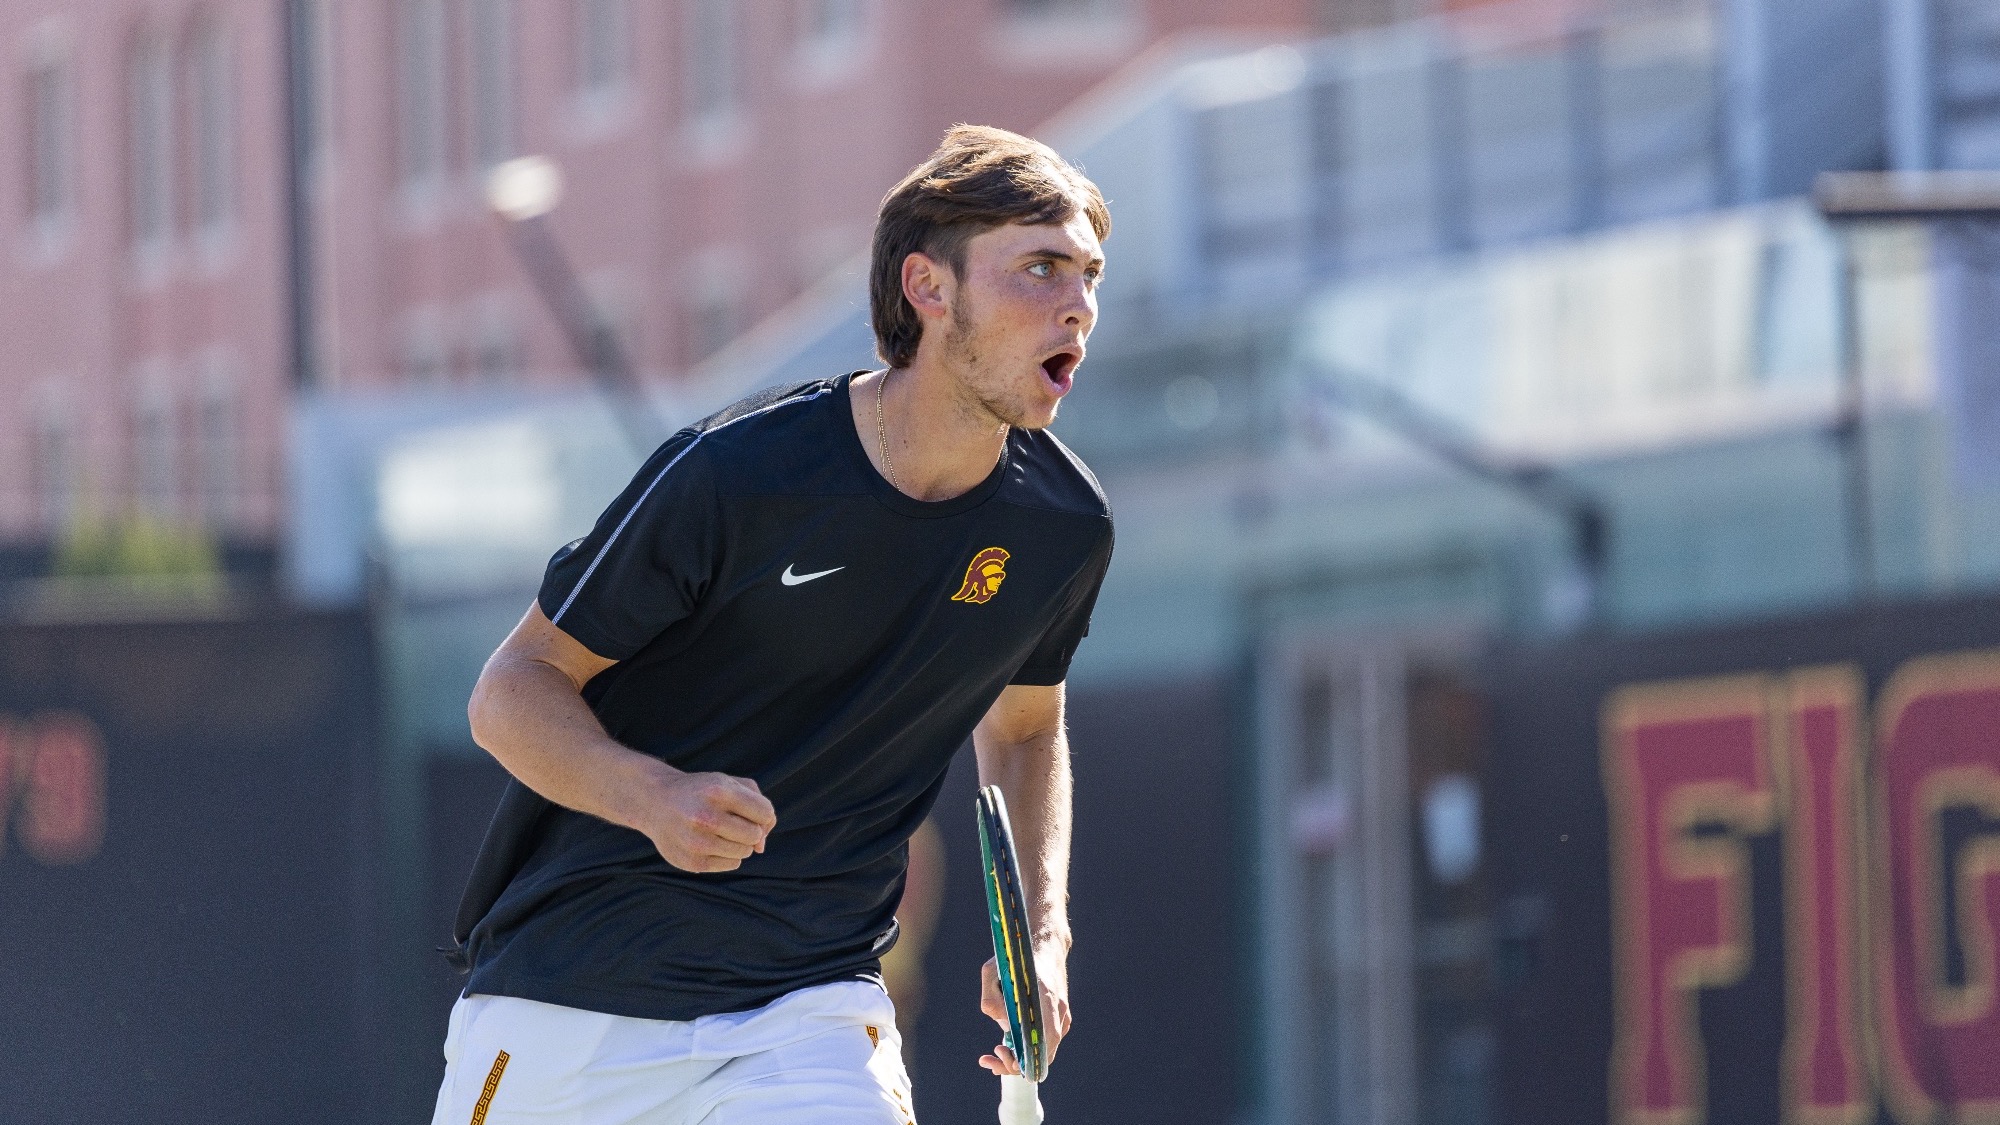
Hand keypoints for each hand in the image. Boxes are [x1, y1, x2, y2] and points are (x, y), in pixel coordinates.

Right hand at [639, 770, 775, 872]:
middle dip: (751, 829)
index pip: (765, 812)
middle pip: (755, 835)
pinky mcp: (692, 862)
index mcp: (718, 791)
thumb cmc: (703, 792)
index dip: (762, 813)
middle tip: (732, 821)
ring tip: (719, 831)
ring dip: (739, 843)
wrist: (656, 802)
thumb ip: (759, 806)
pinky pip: (732, 864)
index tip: (749, 810)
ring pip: (745, 852)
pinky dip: (727, 855)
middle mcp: (706, 817)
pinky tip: (709, 842)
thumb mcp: (729, 784)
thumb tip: (761, 847)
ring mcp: (697, 842)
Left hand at [978, 941, 1070, 1076]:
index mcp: (1045, 998)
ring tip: (998, 1049)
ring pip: (1045, 1050)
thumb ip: (991, 999)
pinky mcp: (1060, 1018)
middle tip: (994, 1053)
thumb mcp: (992, 970)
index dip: (1022, 1058)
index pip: (1042, 1043)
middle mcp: (1059, 1010)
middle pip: (1043, 1055)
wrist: (1045, 944)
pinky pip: (1046, 1041)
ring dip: (1021, 1057)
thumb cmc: (1017, 957)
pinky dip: (1030, 1048)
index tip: (999, 1050)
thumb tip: (1004, 1027)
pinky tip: (1011, 1043)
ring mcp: (1062, 1016)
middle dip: (1016, 1063)